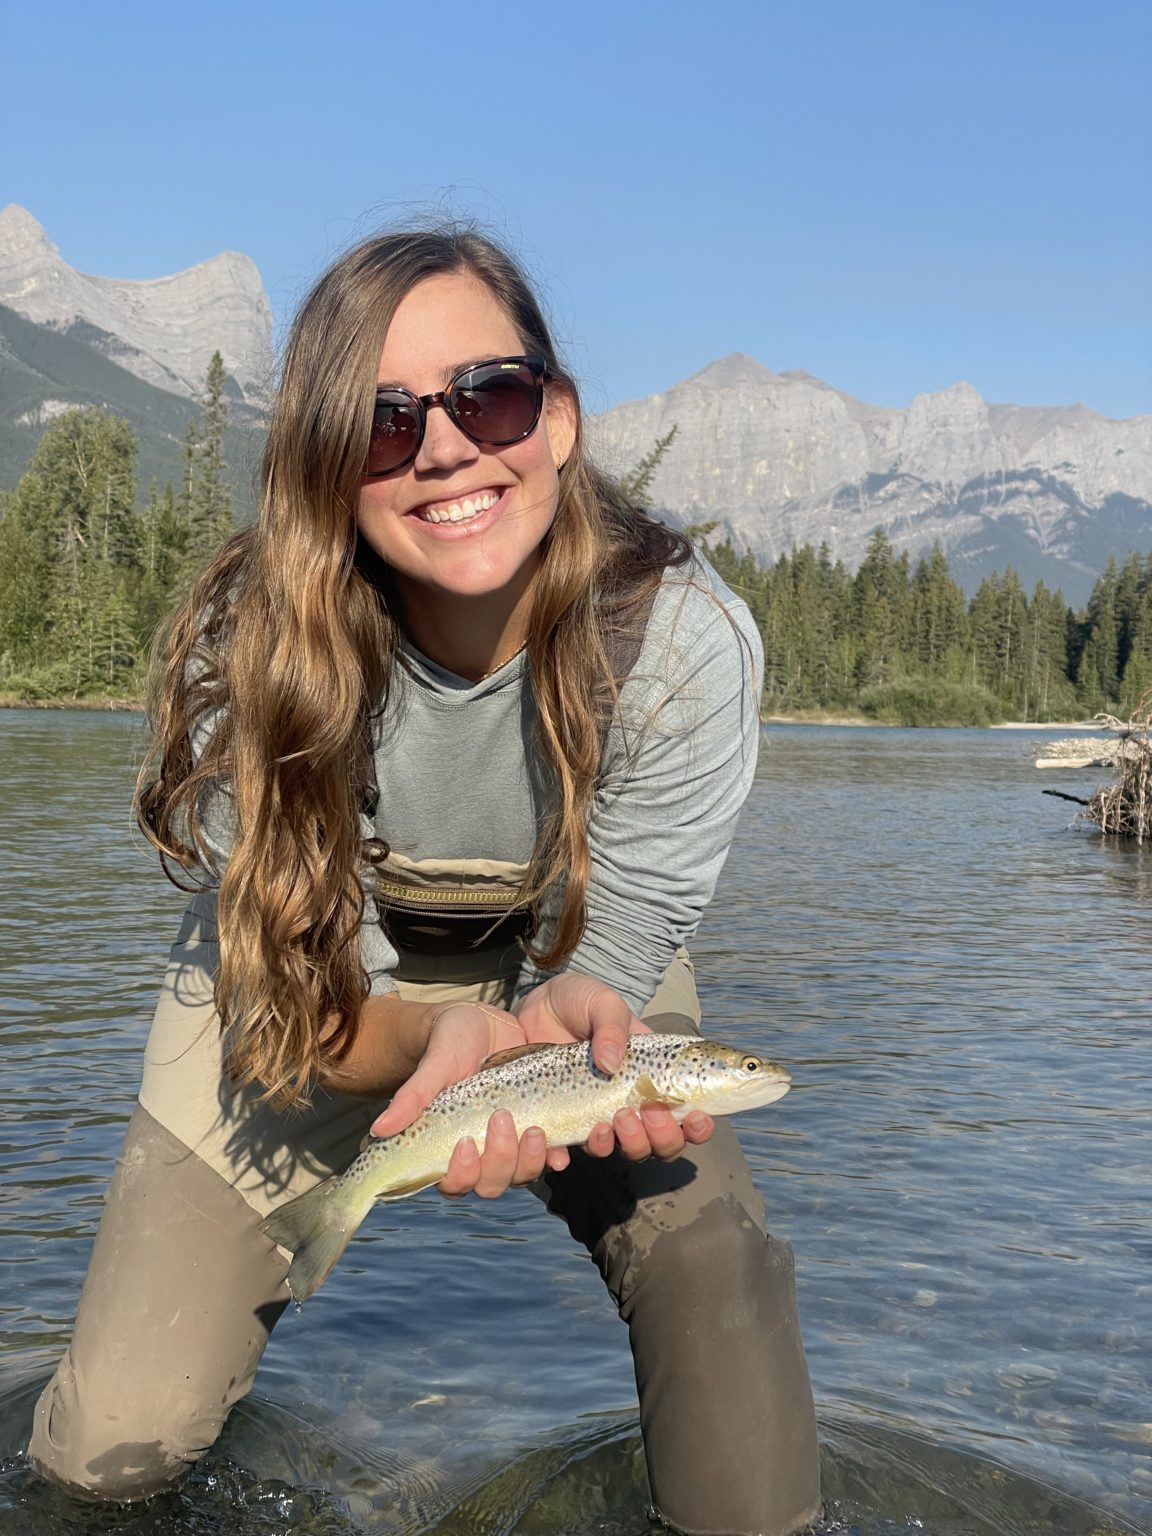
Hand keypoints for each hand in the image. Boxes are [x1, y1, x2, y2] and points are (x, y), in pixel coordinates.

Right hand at [368, 1000, 568, 1195]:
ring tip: (537, 1130)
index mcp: (452, 1142)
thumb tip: (379, 1129)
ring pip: (523, 1173)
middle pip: (492, 1183)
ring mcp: (513, 1140)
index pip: (454, 1181)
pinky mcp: (540, 1124)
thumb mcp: (435, 1064)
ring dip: (530, 1160)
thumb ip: (413, 1096)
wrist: (484, 1021)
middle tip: (503, 1120)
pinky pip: (551, 1153)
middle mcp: (483, 1150)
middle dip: (501, 1161)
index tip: (466, 1143)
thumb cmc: (450, 1043)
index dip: (461, 1174)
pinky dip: (557, 1154)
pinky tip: (562, 1146)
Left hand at [516, 974, 714, 1163]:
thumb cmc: (580, 1001)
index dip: (698, 1126)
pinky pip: (566, 1150)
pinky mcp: (561, 1118)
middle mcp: (630, 1101)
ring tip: (613, 1120)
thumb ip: (612, 1025)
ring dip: (626, 1144)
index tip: (697, 1117)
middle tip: (647, 1112)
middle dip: (661, 1138)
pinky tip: (562, 1151)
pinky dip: (564, 1157)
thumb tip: (610, 1063)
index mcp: (651, 1075)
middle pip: (659, 1143)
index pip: (687, 1113)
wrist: (537, 1003)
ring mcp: (596, 1113)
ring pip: (623, 1150)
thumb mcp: (603, 1002)